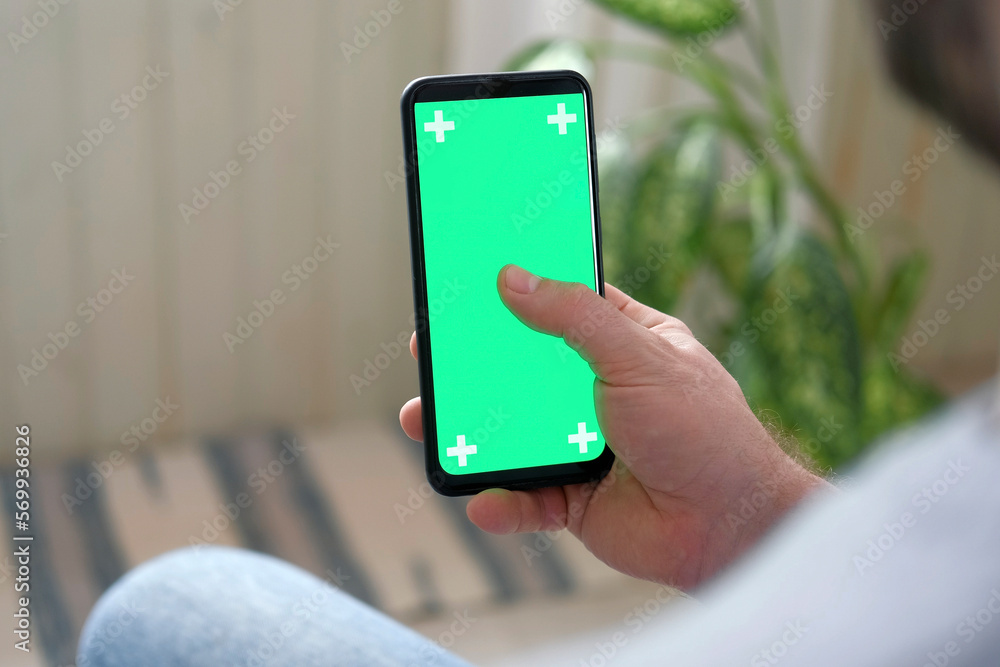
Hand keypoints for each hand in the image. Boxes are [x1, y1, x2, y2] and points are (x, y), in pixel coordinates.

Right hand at [399, 265, 828, 589]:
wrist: (731, 527)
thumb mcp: (639, 357)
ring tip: (422, 424)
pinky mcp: (574, 499)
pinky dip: (501, 503)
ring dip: (468, 431)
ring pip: (510, 434)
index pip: (561, 305)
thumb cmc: (704, 430)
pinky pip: (525, 499)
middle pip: (521, 371)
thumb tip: (513, 279)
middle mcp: (598, 390)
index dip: (517, 291)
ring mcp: (582, 445)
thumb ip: (575, 319)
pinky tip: (484, 501)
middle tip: (427, 354)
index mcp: (625, 342)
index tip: (469, 279)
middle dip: (472, 367)